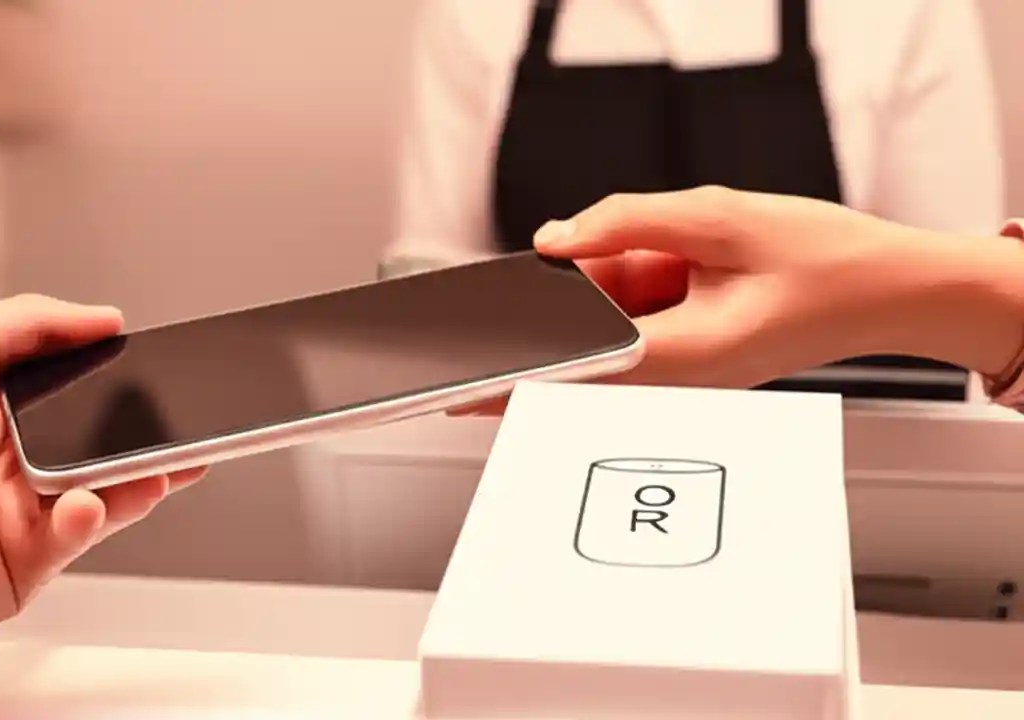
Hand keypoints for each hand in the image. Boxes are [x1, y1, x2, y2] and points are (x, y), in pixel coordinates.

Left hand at [0, 295, 204, 679]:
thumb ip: (35, 321)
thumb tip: (101, 317)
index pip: (73, 385)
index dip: (118, 380)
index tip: (160, 374)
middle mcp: (3, 459)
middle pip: (98, 441)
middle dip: (145, 435)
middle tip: (185, 428)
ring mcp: (15, 514)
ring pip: (103, 492)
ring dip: (135, 480)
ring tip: (159, 467)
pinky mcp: (23, 566)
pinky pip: (79, 538)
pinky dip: (89, 521)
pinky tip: (78, 506)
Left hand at [455, 186, 1023, 413]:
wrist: (886, 287)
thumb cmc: (824, 259)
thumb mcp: (718, 216)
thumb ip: (627, 222)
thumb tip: (554, 238)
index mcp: (684, 355)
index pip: (572, 372)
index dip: (510, 378)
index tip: (457, 388)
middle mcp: (679, 375)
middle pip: (584, 350)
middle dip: (569, 308)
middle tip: (578, 279)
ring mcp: (686, 368)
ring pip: (611, 331)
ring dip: (617, 286)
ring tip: (674, 253)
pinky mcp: (693, 352)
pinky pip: (640, 323)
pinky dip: (640, 285)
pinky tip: (669, 259)